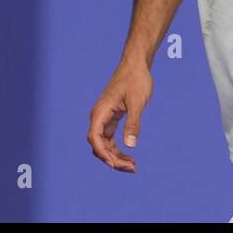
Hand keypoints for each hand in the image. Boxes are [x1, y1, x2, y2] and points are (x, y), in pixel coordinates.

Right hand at [87, 57, 152, 172]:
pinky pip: (110, 139)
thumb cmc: (136, 79)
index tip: (116, 164)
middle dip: (113, 159)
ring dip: (116, 157)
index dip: (103, 154)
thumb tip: (131, 145)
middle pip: (99, 145)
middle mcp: (99, 116)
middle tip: (132, 168)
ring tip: (133, 166)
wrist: (136, 64)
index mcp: (101, 111)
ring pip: (105, 144)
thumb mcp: (137, 102)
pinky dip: (118, 149)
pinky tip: (130, 156)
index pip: (95, 138)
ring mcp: (104, 118)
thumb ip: (133, 123)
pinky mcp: (111, 118)